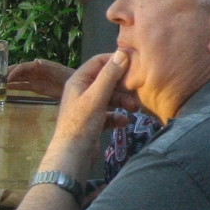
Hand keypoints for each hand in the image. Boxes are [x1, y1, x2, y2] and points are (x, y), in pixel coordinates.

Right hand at [6, 60, 71, 100]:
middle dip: (7, 73)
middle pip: (18, 71)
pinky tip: (5, 89)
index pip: (23, 66)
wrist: (75, 86)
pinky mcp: (36, 87)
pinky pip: (22, 86)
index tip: (6, 78)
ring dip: (8, 80)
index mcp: (39, 65)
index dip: (14, 71)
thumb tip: (36, 60)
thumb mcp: (58, 70)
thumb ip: (47, 66)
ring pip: (18, 78)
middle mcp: (34, 70)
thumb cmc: (67, 76)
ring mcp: (34, 79)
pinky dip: (14, 87)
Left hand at [41, 51, 129, 180]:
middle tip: (137, 90)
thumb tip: (122, 52)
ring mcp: (87, 107)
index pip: (98, 62)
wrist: (72, 156)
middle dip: (122, 85)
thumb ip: (109, 75)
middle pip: (106, 80)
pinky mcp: (92, 122)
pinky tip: (125, 121)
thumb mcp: (97, 97)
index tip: (134, 64)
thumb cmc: (82, 123)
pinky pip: (108, 113)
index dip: (115, 61)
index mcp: (78, 81)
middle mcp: (82, 91)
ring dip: (122, 101)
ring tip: (134, 109)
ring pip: (109, 97)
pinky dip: (117, 116)